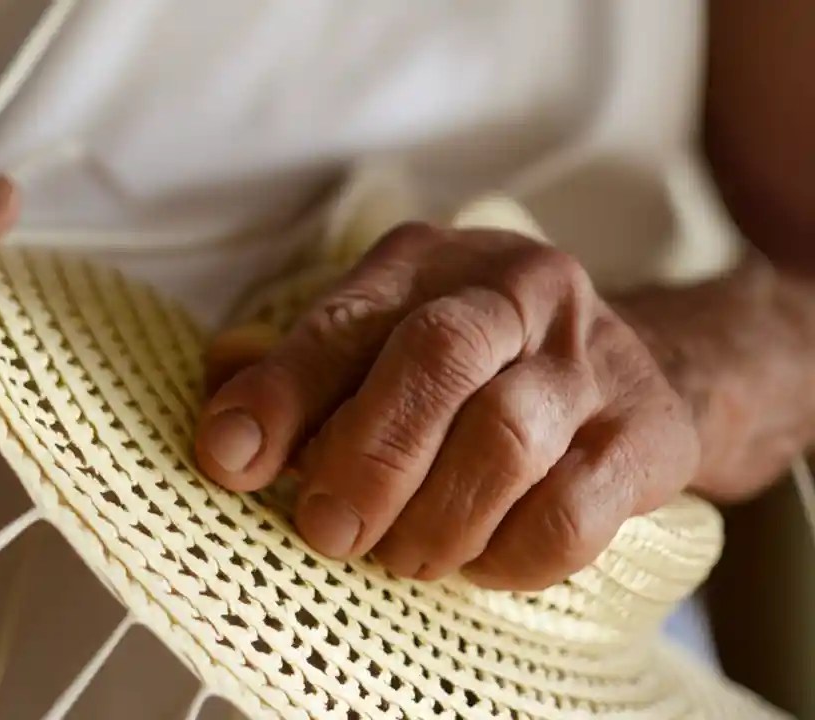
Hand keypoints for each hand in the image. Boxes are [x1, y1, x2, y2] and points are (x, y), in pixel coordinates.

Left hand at [195, 222, 698, 589]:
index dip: (280, 395)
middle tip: (328, 531)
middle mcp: (516, 289)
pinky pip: (573, 511)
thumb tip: (222, 425)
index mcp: (427, 264)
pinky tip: (478, 561)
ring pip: (504, 439)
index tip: (228, 459)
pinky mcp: (647, 433)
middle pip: (436, 358)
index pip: (344, 322)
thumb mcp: (374, 347)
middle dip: (365, 460)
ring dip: (433, 519)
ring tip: (402, 554)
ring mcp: (591, 358)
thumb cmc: (466, 370)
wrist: (633, 369)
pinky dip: (507, 556)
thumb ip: (291, 379)